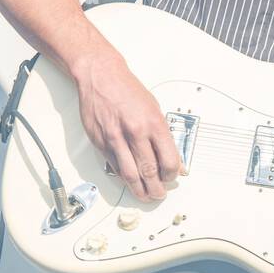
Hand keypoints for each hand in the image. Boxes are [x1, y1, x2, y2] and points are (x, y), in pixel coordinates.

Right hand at [73, 49, 184, 200]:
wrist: (101, 77)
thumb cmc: (128, 90)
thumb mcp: (154, 108)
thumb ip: (162, 135)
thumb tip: (171, 157)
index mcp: (153, 123)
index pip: (168, 160)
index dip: (172, 174)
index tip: (173, 177)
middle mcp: (135, 132)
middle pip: (149, 171)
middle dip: (157, 188)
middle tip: (160, 194)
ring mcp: (116, 139)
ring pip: (130, 175)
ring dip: (139, 190)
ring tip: (146, 195)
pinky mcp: (100, 143)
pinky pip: (115, 167)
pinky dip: (124, 178)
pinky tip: (130, 182)